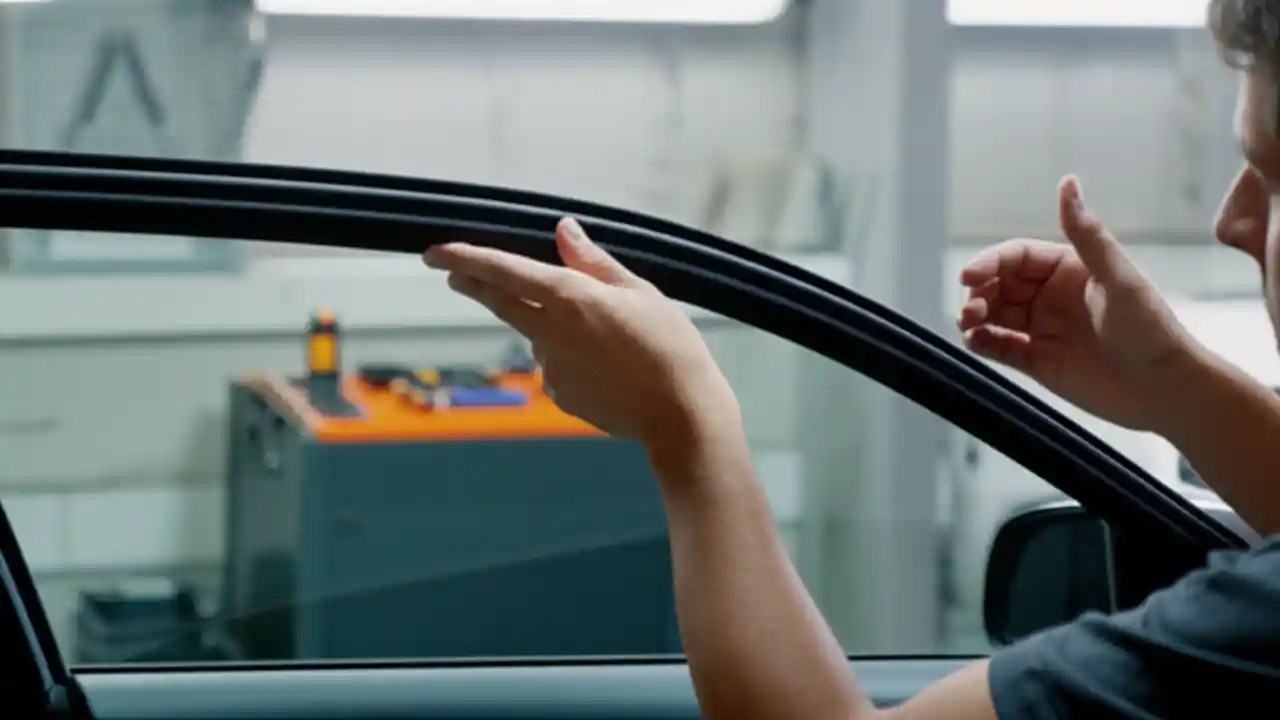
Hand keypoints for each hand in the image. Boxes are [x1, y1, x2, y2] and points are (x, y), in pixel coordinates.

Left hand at [424, 218, 739, 448]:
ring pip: (535, 335)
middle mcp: (550, 332)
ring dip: (546, 325)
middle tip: (454, 274)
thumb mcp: (639, 292)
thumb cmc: (670, 345)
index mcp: (570, 297)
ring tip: (602, 335)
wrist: (680, 414)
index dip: (465, 258)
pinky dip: (568, 357)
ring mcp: (551, 368)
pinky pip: (555, 366)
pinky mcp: (560, 395)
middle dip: (473, 285)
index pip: (503, 271)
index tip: (435, 253)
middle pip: (499, 302)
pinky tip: (605, 365)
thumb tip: (564, 231)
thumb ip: (593, 262)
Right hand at [957, 176, 1199, 429]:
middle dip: (979, 292)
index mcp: (1070, 269)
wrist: (1165, 392)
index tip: (970, 276)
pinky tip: (975, 342)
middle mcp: (1053, 296)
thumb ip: (1086, 233)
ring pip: (994, 315)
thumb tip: (1068, 181)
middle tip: (970, 309)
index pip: (1017, 257)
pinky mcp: (1038, 361)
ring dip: (974, 316)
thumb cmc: (1151, 330)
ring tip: (968, 324)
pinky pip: (999, 347)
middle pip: (999, 285)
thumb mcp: (1117, 278)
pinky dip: (981, 343)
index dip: (990, 263)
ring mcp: (1044, 329)